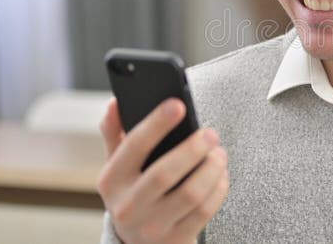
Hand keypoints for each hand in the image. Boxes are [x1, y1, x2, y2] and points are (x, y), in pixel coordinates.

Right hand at [97, 98, 229, 243]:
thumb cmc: (133, 193)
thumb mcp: (118, 167)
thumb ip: (116, 134)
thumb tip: (115, 102)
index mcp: (111, 180)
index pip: (133, 146)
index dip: (156, 124)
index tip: (178, 105)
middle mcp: (128, 205)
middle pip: (164, 173)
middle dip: (193, 149)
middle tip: (211, 133)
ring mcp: (152, 226)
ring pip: (191, 194)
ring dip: (212, 168)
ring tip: (219, 154)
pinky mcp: (176, 239)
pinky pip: (205, 210)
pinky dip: (219, 188)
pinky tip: (221, 175)